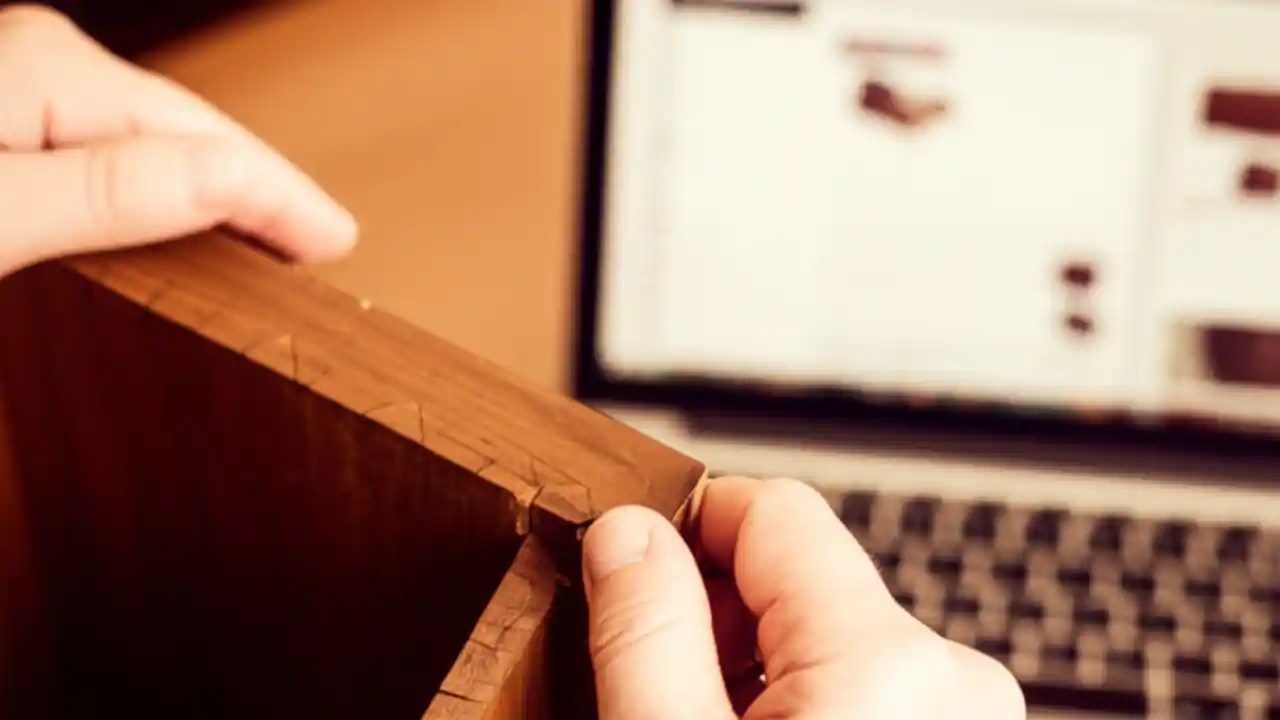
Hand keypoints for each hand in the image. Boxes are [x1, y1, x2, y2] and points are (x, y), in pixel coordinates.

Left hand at [0, 4, 356, 278]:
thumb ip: (104, 192)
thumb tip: (230, 175)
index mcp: (50, 72)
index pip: (206, 141)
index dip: (281, 197)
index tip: (335, 240)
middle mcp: (37, 61)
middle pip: (186, 132)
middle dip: (257, 187)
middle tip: (320, 237)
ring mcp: (15, 84)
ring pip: (148, 139)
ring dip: (209, 186)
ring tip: (264, 227)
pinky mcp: (2, 119)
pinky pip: (104, 145)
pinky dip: (150, 183)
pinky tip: (166, 209)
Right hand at [582, 477, 1025, 718]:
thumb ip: (646, 631)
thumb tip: (628, 532)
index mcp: (882, 662)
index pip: (772, 509)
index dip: (688, 527)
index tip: (633, 570)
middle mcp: (949, 675)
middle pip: (799, 574)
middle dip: (719, 616)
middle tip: (661, 689)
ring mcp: (966, 713)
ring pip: (827, 633)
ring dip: (757, 669)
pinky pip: (865, 684)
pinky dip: (805, 703)